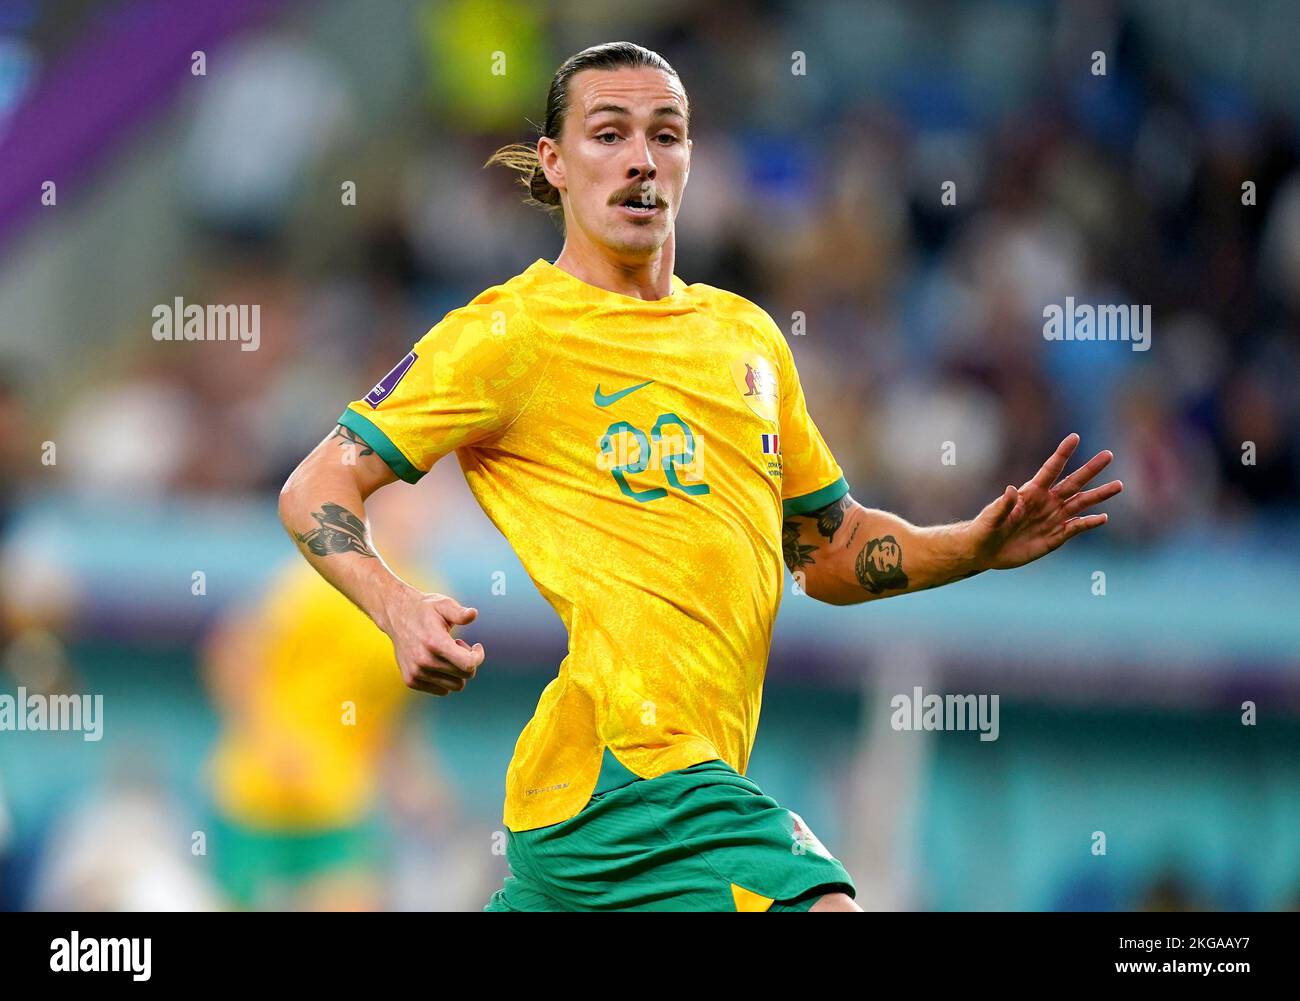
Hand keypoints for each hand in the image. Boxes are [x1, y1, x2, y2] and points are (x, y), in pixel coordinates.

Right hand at [380, 588, 484, 695]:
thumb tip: (473, 614)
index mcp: (435, 642)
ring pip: (455, 686)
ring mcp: (416, 673)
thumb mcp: (444, 604)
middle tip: (457, 644)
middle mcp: (424, 661)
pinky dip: (445, 678)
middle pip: (465, 675)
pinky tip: (437, 661)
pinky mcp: (411, 680)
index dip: (478, 657)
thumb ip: (459, 612)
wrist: (395, 614)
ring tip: (446, 653)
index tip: (476, 646)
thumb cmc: (425, 608)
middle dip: (468, 660)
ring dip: (456, 671)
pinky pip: (442, 691)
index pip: (468, 664)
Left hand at [967, 434, 1121, 571]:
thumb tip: (1011, 490)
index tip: (1074, 437)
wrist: (985, 551)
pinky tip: (1103, 517)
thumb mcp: (991, 518)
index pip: (1050, 469)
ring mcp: (1053, 518)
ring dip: (1099, 494)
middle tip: (1108, 454)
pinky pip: (1076, 528)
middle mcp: (1046, 502)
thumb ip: (1002, 506)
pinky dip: (1090, 523)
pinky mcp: (1055, 537)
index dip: (1062, 454)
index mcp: (1030, 493)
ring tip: (1118, 485)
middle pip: (1073, 483)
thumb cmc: (984, 529)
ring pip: (1081, 503)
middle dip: (1090, 469)